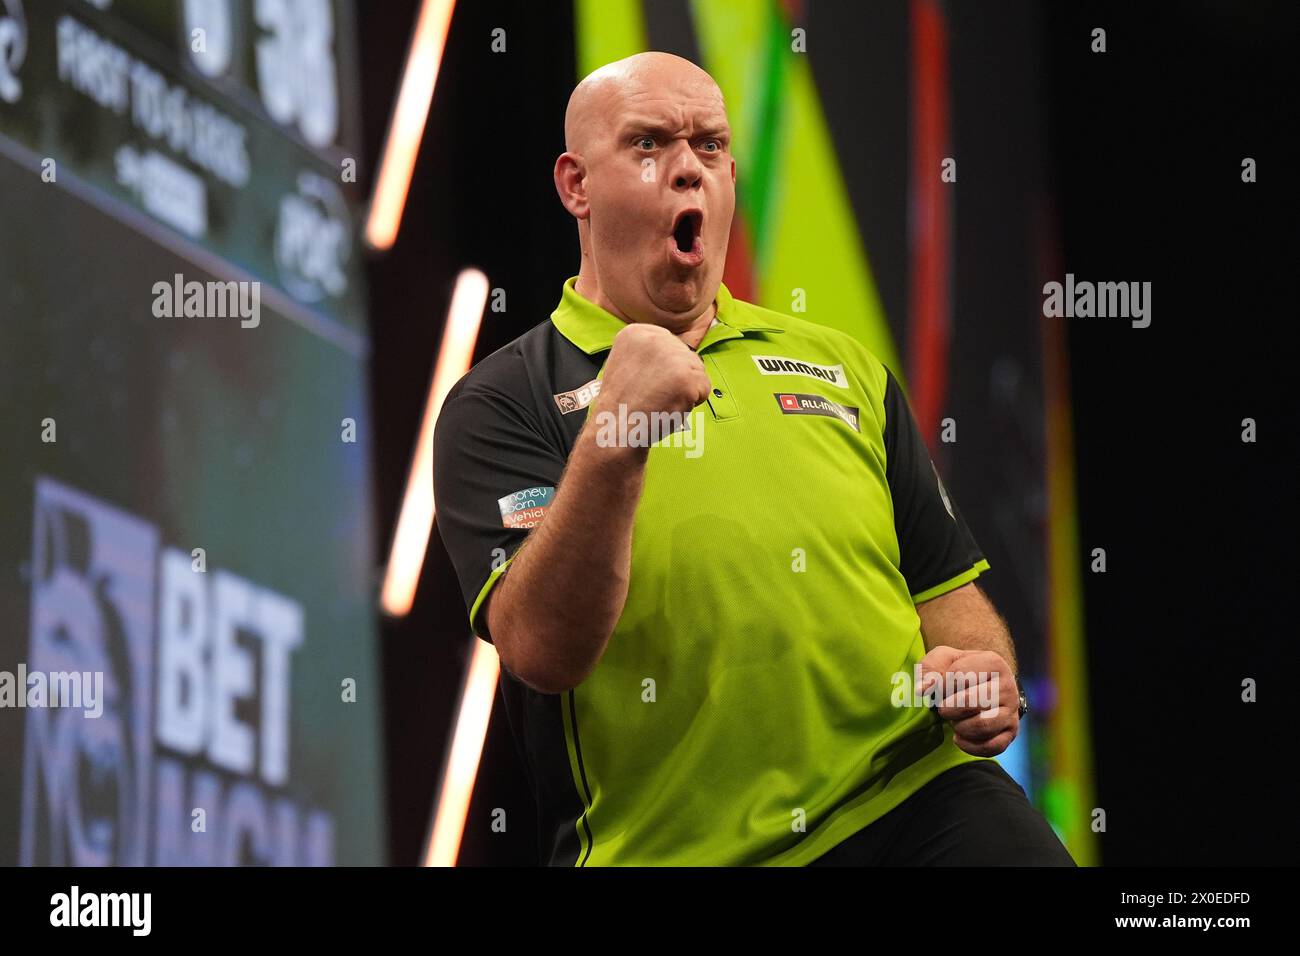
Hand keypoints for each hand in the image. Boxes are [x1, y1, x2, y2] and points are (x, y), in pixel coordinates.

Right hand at [595, 322, 711, 420]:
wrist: (615, 429)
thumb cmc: (623, 403)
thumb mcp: (626, 362)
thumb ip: (650, 353)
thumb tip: (677, 353)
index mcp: (637, 332)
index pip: (671, 344)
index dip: (664, 368)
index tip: (646, 380)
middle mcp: (655, 338)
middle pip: (687, 356)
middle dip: (676, 378)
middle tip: (653, 393)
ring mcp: (672, 357)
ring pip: (698, 372)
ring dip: (685, 390)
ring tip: (660, 399)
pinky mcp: (687, 377)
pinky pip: (705, 388)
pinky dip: (692, 403)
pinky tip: (669, 406)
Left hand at [916, 645, 1019, 756]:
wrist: (987, 682)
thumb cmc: (961, 670)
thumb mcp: (944, 658)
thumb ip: (929, 668)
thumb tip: (922, 689)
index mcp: (993, 663)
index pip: (959, 676)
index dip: (942, 685)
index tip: (942, 687)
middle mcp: (1008, 687)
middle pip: (970, 702)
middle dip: (948, 708)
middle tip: (945, 706)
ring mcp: (1012, 711)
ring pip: (982, 726)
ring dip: (959, 726)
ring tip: (954, 720)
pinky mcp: (1012, 732)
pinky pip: (992, 747)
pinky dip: (970, 746)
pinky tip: (959, 737)